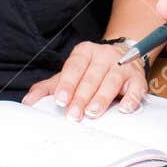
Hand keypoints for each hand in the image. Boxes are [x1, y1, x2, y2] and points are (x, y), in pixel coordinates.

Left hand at [22, 40, 147, 121]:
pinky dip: (131, 98)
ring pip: (112, 80)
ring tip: (92, 113)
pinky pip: (136, 88)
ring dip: (102, 98)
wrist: (124, 55)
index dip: (67, 84)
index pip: (75, 66)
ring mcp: (123, 65)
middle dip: (82, 97)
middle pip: (92, 76)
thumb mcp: (69, 74)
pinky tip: (124, 109)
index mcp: (85, 52)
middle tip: (73, 114)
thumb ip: (49, 87)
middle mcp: (104, 55)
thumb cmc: (91, 70)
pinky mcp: (137, 77)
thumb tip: (29, 102)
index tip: (60, 100)